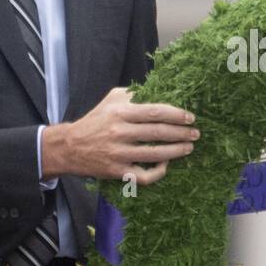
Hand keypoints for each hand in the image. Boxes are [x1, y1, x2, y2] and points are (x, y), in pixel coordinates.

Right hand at [41, 87, 198, 183]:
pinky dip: (158, 172)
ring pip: (155, 155)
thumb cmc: (95, 120)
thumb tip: (160, 90)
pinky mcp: (117, 171)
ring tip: (189, 148)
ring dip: (176, 151)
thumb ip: (134, 95)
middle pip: (158, 133)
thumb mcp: (111, 100)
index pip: (155, 112)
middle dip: (181, 133)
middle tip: (195, 133)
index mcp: (120, 112)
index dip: (176, 115)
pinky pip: (143, 175)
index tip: (190, 117)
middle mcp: (120, 132)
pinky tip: (166, 165)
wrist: (69, 146)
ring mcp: (118, 154)